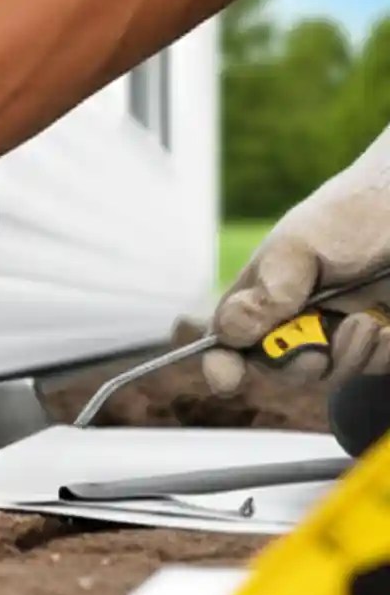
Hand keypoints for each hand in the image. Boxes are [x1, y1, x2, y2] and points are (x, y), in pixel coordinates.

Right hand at [203, 129, 389, 392]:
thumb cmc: (351, 214)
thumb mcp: (298, 246)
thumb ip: (266, 291)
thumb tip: (229, 333)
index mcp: (262, 295)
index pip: (228, 339)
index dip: (221, 363)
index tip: (227, 380)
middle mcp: (295, 319)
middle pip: (274, 369)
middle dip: (292, 366)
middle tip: (316, 345)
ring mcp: (338, 333)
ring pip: (326, 376)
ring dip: (345, 357)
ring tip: (366, 321)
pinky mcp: (376, 342)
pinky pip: (370, 369)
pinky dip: (380, 354)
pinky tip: (387, 328)